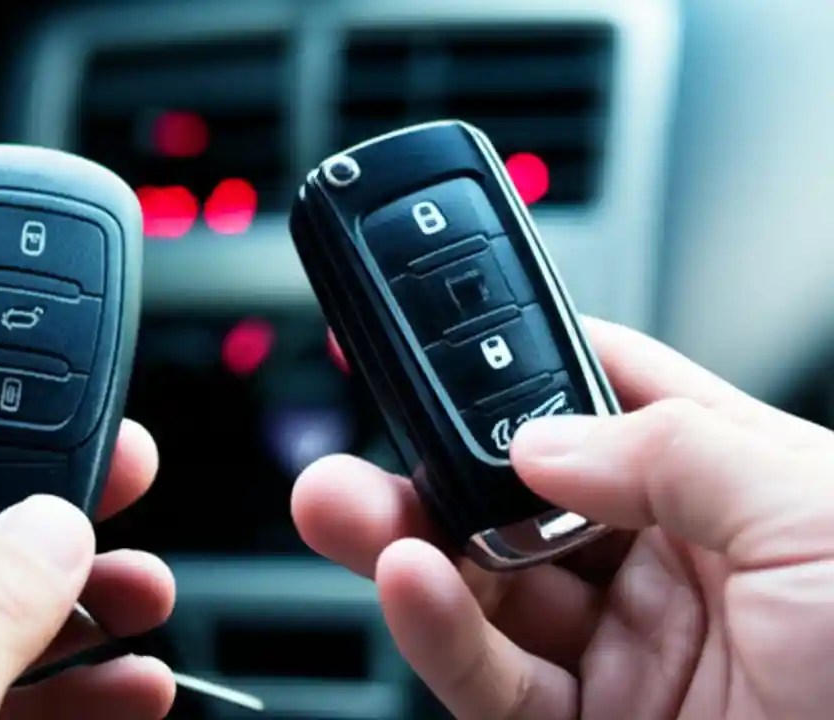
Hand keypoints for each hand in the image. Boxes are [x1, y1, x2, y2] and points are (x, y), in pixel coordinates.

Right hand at [293, 317, 833, 718]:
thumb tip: (538, 440)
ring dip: (404, 541)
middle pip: (518, 493)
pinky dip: (437, 631)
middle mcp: (673, 565)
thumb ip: (672, 450)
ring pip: (484, 585)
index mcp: (737, 485)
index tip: (427, 329)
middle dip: (433, 460)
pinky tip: (407, 582)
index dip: (513, 359)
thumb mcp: (822, 512)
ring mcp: (627, 656)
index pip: (603, 397)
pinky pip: (490, 681)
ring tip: (341, 506)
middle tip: (367, 433)